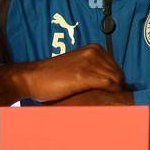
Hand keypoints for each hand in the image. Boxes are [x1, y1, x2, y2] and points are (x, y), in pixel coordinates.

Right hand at [0, 44, 123, 104]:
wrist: (30, 78)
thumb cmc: (52, 76)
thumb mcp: (77, 65)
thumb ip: (93, 69)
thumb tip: (111, 83)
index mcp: (94, 48)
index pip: (117, 68)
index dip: (114, 82)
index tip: (106, 93)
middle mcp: (94, 52)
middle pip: (119, 74)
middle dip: (115, 87)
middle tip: (104, 99)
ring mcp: (89, 62)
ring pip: (116, 80)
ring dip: (111, 92)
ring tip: (100, 101)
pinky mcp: (84, 75)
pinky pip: (109, 84)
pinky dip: (109, 93)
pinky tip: (99, 100)